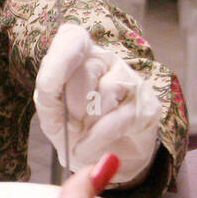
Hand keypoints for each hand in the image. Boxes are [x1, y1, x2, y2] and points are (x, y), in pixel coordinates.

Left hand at [34, 23, 162, 183]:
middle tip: (73, 120)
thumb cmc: (75, 129)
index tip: (52, 80)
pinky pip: (118, 119)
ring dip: (88, 123)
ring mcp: (132, 80)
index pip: (73, 37)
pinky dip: (98, 138)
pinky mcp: (149, 105)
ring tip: (86, 133)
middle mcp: (107, 61)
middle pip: (87, 69)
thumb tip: (49, 82)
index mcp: (80, 57)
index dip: (64, 53)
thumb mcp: (52, 111)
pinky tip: (93, 145)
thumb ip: (48, 91)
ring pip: (106, 93)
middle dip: (74, 103)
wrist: (102, 160)